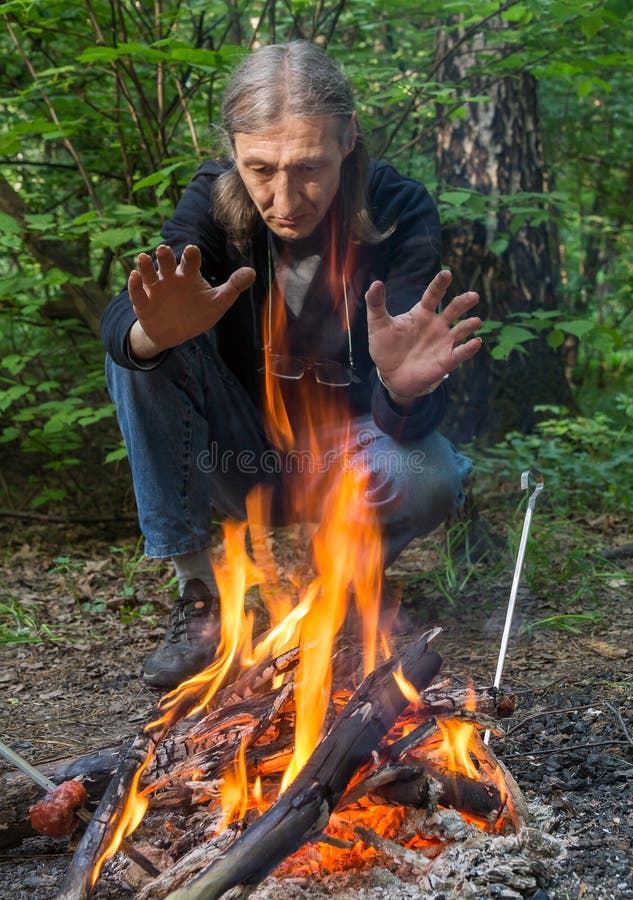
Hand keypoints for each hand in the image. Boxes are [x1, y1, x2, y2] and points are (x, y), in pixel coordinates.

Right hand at [128, 244, 254, 359]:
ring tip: (143, 258)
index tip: (191, 250)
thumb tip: (252, 272)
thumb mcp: (218, 302)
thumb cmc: (198, 313)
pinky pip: (137, 293)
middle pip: (167, 264)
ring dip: (146, 266)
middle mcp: (171, 278)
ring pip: (149, 274)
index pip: (190, 261)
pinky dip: (134, 285)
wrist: (175, 334)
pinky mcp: (143, 303)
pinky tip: (132, 276)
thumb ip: (233, 287)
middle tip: (164, 250)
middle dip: (165, 257)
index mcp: (189, 275)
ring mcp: (155, 289)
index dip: (191, 256)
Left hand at [365, 269, 481, 403]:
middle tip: (473, 295)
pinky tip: (476, 342)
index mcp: (422, 313)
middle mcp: (437, 325)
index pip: (433, 295)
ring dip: (469, 325)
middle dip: (463, 302)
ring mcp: (443, 342)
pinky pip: (460, 353)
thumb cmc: (385, 347)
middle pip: (454, 310)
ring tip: (475, 321)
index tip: (446, 274)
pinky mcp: (446, 360)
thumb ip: (376, 303)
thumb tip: (375, 283)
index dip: (440, 284)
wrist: (390, 375)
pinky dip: (468, 348)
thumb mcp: (378, 324)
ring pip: (461, 330)